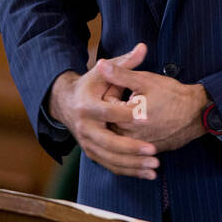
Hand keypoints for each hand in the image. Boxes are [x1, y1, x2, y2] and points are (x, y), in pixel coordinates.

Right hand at [48, 45, 159, 179]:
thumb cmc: (91, 85)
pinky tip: (147, 175)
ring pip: (110, 159)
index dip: (127, 115)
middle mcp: (85, 128)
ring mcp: (87, 143)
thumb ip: (125, 63)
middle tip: (154, 152)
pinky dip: (128, 171)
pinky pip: (110, 166)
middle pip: (109, 143)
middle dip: (132, 149)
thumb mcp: (104, 72)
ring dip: (132, 165)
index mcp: (88, 105)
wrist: (67, 103)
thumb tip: (143, 47)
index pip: (109, 112)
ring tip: (155, 167)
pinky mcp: (92, 153)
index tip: (147, 118)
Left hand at [99, 58, 209, 153]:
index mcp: (126, 118)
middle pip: (110, 120)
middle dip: (117, 107)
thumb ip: (121, 74)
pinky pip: (131, 142)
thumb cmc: (173, 96)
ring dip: (124, 120)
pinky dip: (133, 132)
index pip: (105, 103)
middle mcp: (129, 137)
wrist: (198, 114)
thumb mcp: (146, 81)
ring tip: (140, 108)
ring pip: (119, 132)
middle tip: (135, 96)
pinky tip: (145, 121)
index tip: (128, 86)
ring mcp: (138, 146)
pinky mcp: (146, 151)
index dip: (114, 90)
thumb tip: (100, 64)